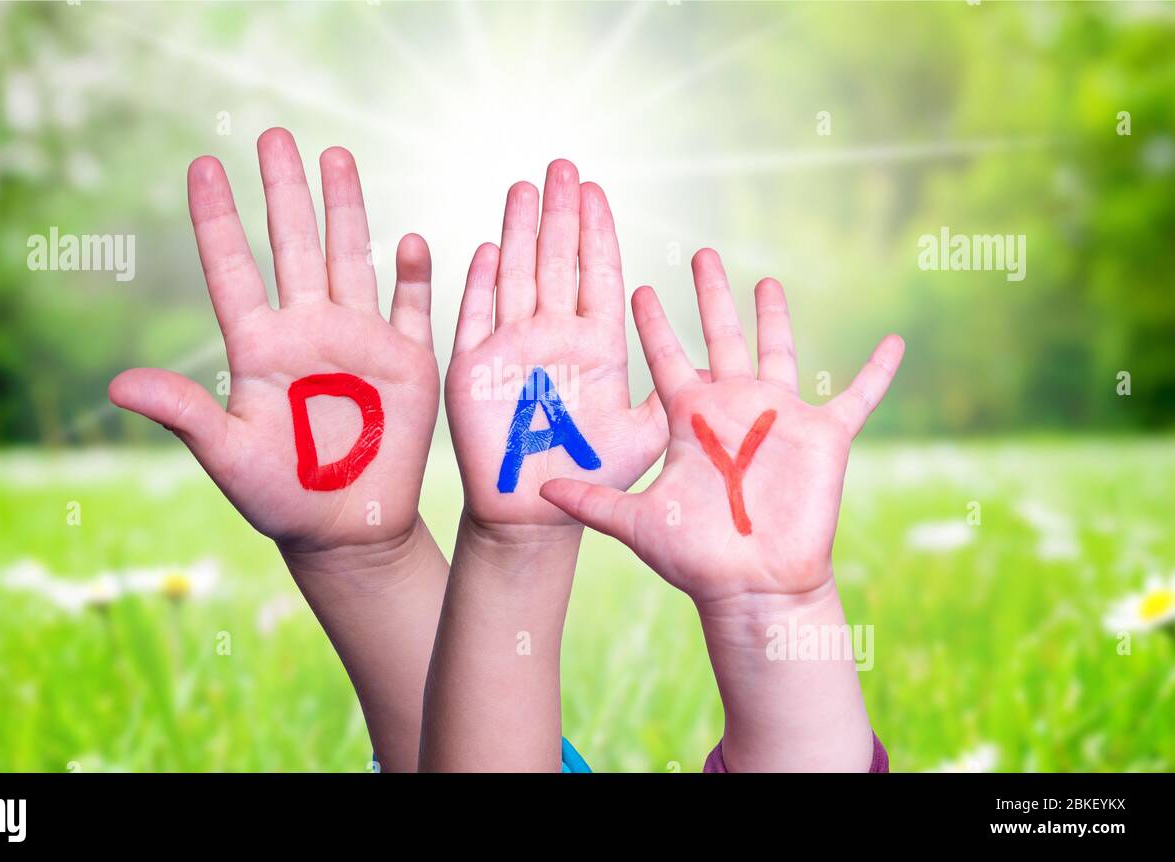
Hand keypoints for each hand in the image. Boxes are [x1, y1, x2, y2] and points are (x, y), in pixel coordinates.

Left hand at [110, 129, 439, 555]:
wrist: (347, 530)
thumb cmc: (280, 498)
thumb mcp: (227, 456)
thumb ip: (184, 413)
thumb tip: (116, 384)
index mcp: (259, 347)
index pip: (233, 268)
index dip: (217, 219)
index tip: (203, 165)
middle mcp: (307, 331)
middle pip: (293, 245)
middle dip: (285, 190)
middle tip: (274, 135)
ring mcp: (358, 342)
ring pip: (350, 258)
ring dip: (345, 210)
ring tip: (336, 157)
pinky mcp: (406, 363)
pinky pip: (410, 308)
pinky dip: (413, 276)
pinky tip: (410, 240)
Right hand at [445, 160, 665, 529]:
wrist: (534, 512)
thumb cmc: (592, 471)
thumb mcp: (645, 435)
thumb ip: (670, 400)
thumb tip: (713, 366)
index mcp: (596, 343)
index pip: (597, 273)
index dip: (596, 231)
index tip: (597, 189)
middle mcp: (554, 336)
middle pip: (557, 261)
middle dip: (560, 214)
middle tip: (563, 166)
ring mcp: (513, 347)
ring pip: (517, 276)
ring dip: (520, 232)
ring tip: (525, 187)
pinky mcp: (475, 368)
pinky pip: (477, 316)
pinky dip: (482, 284)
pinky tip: (489, 247)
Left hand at [541, 249, 903, 603]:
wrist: (752, 586)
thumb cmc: (695, 558)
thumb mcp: (636, 522)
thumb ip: (591, 502)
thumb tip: (539, 492)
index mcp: (689, 419)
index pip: (667, 358)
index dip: (654, 325)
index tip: (638, 288)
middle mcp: (732, 407)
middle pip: (721, 336)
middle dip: (711, 296)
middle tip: (701, 252)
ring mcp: (779, 416)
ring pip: (778, 350)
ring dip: (775, 315)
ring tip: (767, 278)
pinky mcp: (824, 435)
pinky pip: (859, 396)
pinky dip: (879, 372)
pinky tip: (896, 341)